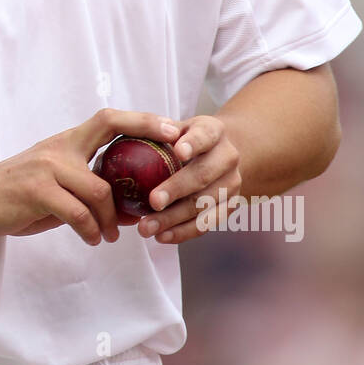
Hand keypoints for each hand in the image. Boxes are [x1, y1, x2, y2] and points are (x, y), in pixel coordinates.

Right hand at [0, 109, 180, 245]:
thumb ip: (84, 189)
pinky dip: (90, 231)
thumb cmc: (13, 196)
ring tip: (113, 235)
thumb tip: (127, 208)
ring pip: (100, 190)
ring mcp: (48, 167)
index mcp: (65, 142)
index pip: (108, 119)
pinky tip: (92, 240)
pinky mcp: (37, 191)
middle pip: (110, 127)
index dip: (142, 119)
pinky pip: (78, 214)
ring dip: (113, 218)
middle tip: (170, 161)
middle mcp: (60, 147)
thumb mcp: (51, 185)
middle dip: (147, 135)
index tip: (171, 128)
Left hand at [137, 114, 240, 244]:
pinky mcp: (229, 206)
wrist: (219, 155)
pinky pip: (206, 223)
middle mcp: (228, 157)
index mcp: (214, 132)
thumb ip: (157, 131)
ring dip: (173, 218)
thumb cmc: (186, 140)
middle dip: (176, 189)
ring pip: (203, 204)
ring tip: (147, 227)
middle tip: (153, 201)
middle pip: (203, 175)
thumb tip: (132, 135)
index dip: (193, 144)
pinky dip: (183, 232)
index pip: (204, 136)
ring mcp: (231, 184)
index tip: (178, 152)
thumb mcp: (176, 128)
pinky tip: (162, 236)